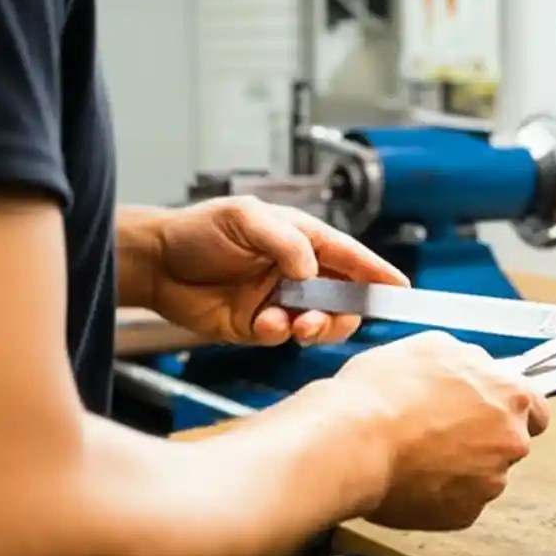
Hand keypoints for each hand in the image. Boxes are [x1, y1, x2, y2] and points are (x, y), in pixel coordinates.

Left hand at [139, 197, 407, 344]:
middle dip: (344, 312)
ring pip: (321, 323)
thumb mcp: (244, 217)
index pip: (352, 257)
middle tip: (326, 318)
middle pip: (345, 298)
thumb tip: (312, 269)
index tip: (401, 289)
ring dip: (317, 327)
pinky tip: (264, 323)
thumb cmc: (198, 230)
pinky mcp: (260, 327)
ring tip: (297, 324)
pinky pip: (285, 337)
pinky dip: (280, 333)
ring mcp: (282, 301)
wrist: (155, 263)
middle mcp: (299, 273)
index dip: (378, 273)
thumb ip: (284, 241)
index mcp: (305, 241)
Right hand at [335, 332, 550, 530]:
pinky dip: (442, 492)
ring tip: (417, 452)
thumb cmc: (382, 394)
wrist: (351, 441)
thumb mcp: (431, 347)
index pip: (537, 407)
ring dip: (461, 465)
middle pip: (509, 441)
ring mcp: (489, 481)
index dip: (512, 408)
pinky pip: (460, 501)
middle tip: (440, 428)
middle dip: (483, 436)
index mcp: (509, 396)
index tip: (495, 411)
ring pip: (484, 473)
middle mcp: (509, 441)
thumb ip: (470, 362)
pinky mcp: (464, 514)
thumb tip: (476, 368)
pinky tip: (412, 476)